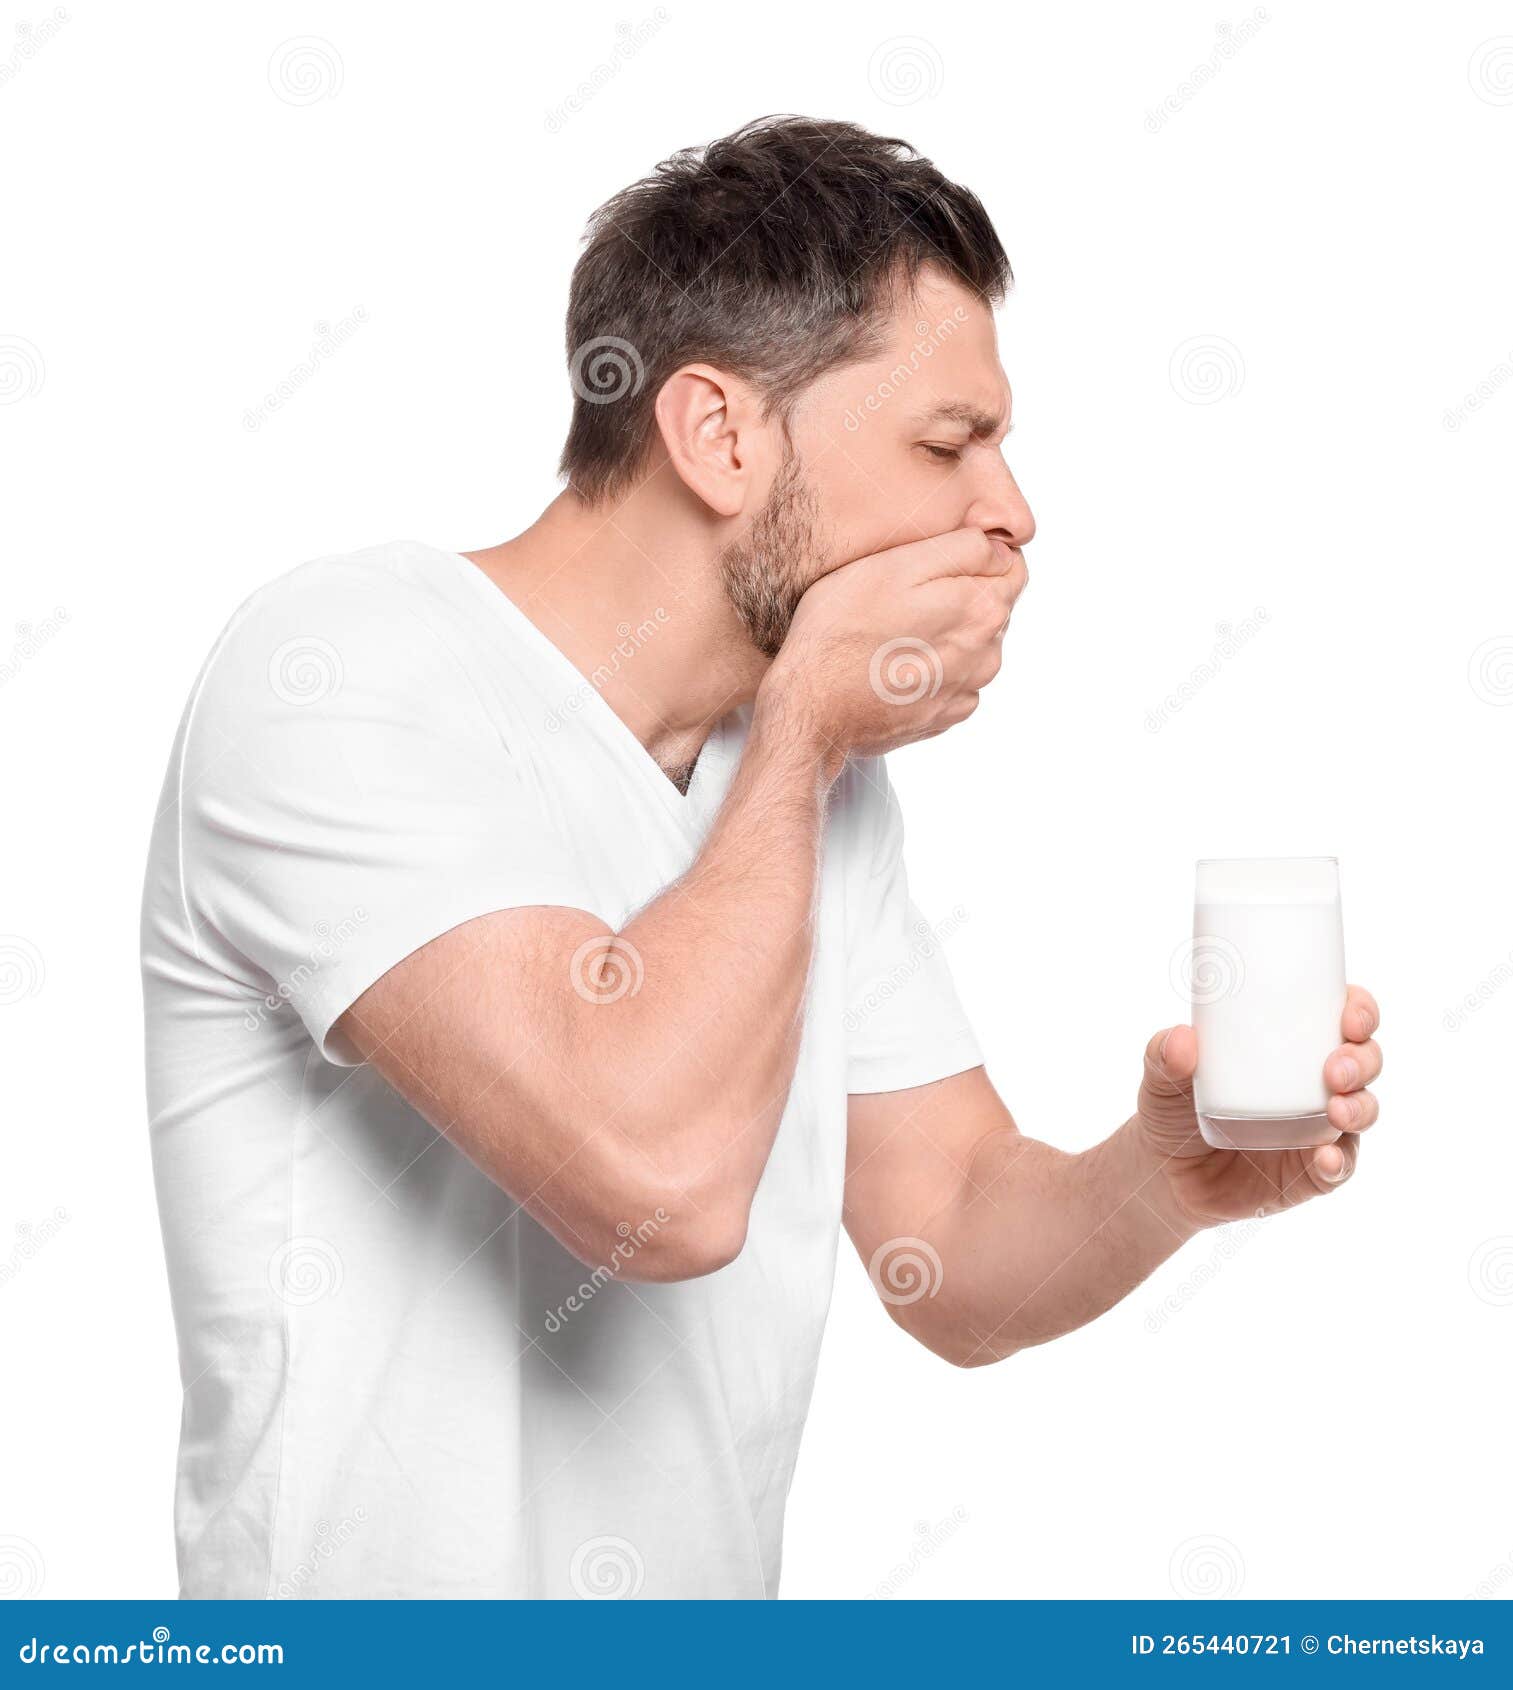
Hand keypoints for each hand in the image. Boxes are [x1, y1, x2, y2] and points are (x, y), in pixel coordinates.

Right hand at [757, 527, 1026, 770]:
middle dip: (960, 593)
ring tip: (894, 631)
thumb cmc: (841, 629)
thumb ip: (962, 548)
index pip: (1012, 567)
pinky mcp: (943, 716)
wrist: (811, 707)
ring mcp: (966, 690)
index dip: (978, 555)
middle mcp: (987, 654)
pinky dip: (932, 668)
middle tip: (904, 594)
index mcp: (982, 609)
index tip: (934, 561)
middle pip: (991, 606)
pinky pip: (953, 680)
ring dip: (946, 632)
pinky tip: (895, 664)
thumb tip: (999, 548)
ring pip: (973, 644)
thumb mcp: (896, 563)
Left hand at [1132, 985, 1381, 1226]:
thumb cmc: (1172, 1108)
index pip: (1342, 1017)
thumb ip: (1162, 1054)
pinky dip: (1339, 1162)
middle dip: (1362, 1060)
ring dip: (1361, 1107)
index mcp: (1290, 1046)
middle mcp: (1315, 1083)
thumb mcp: (1162, 1078)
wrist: (1165, 1173)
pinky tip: (1325, 1158)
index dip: (1360, 1011)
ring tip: (1335, 1110)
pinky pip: (1341, 1167)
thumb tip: (1181, 1038)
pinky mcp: (1312, 1172)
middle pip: (1364, 1060)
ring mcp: (1318, 1128)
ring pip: (1364, 1109)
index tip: (1348, 1018)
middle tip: (1335, 1069)